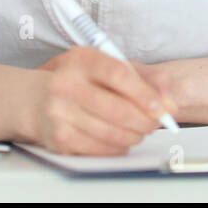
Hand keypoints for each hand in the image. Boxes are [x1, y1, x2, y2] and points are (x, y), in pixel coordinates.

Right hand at [26, 47, 177, 154]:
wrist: (38, 99)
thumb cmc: (81, 80)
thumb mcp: (110, 66)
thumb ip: (146, 77)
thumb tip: (169, 101)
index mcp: (81, 59)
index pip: (118, 74)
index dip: (144, 93)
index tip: (160, 106)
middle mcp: (66, 83)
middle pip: (118, 109)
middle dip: (145, 120)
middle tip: (156, 122)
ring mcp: (60, 112)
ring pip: (112, 133)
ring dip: (135, 135)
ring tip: (138, 130)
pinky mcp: (59, 137)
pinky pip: (101, 149)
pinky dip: (119, 146)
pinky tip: (120, 138)